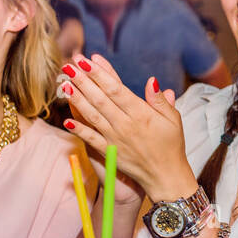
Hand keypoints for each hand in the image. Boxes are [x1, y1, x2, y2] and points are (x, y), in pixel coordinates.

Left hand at [61, 53, 195, 200]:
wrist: (166, 176)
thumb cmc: (171, 145)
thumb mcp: (173, 120)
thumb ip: (160, 101)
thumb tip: (151, 81)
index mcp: (142, 114)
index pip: (116, 89)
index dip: (100, 74)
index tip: (88, 60)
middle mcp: (126, 125)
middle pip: (100, 99)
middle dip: (83, 80)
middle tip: (69, 65)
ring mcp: (116, 139)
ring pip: (92, 115)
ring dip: (77, 99)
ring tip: (64, 84)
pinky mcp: (110, 152)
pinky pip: (91, 139)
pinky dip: (79, 129)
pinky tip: (66, 119)